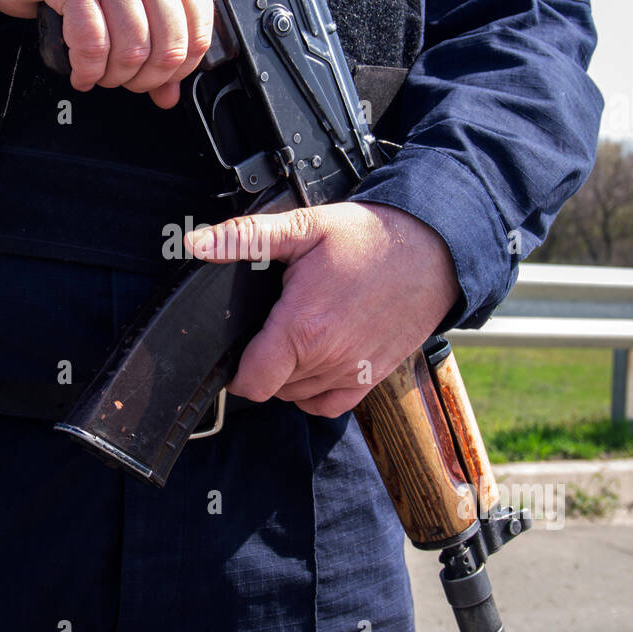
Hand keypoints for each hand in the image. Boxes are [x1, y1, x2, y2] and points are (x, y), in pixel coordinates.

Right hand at [0, 0, 212, 108]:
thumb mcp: (126, 0)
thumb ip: (156, 45)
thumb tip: (169, 95)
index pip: (199, 31)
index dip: (179, 70)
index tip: (156, 78)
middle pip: (169, 46)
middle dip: (145, 79)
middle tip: (125, 82)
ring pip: (133, 48)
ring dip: (114, 76)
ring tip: (100, 75)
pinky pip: (93, 44)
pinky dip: (87, 69)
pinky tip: (81, 72)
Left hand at [183, 202, 460, 417]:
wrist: (434, 250)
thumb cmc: (371, 237)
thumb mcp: (305, 226)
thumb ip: (247, 238)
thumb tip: (198, 244)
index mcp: (303, 327)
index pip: (250, 382)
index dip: (234, 370)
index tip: (237, 348)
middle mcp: (328, 360)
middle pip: (271, 387)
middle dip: (262, 362)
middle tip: (272, 324)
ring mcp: (352, 374)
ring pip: (296, 396)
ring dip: (287, 375)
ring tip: (297, 333)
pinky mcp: (372, 379)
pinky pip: (327, 405)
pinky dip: (313, 391)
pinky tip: (315, 359)